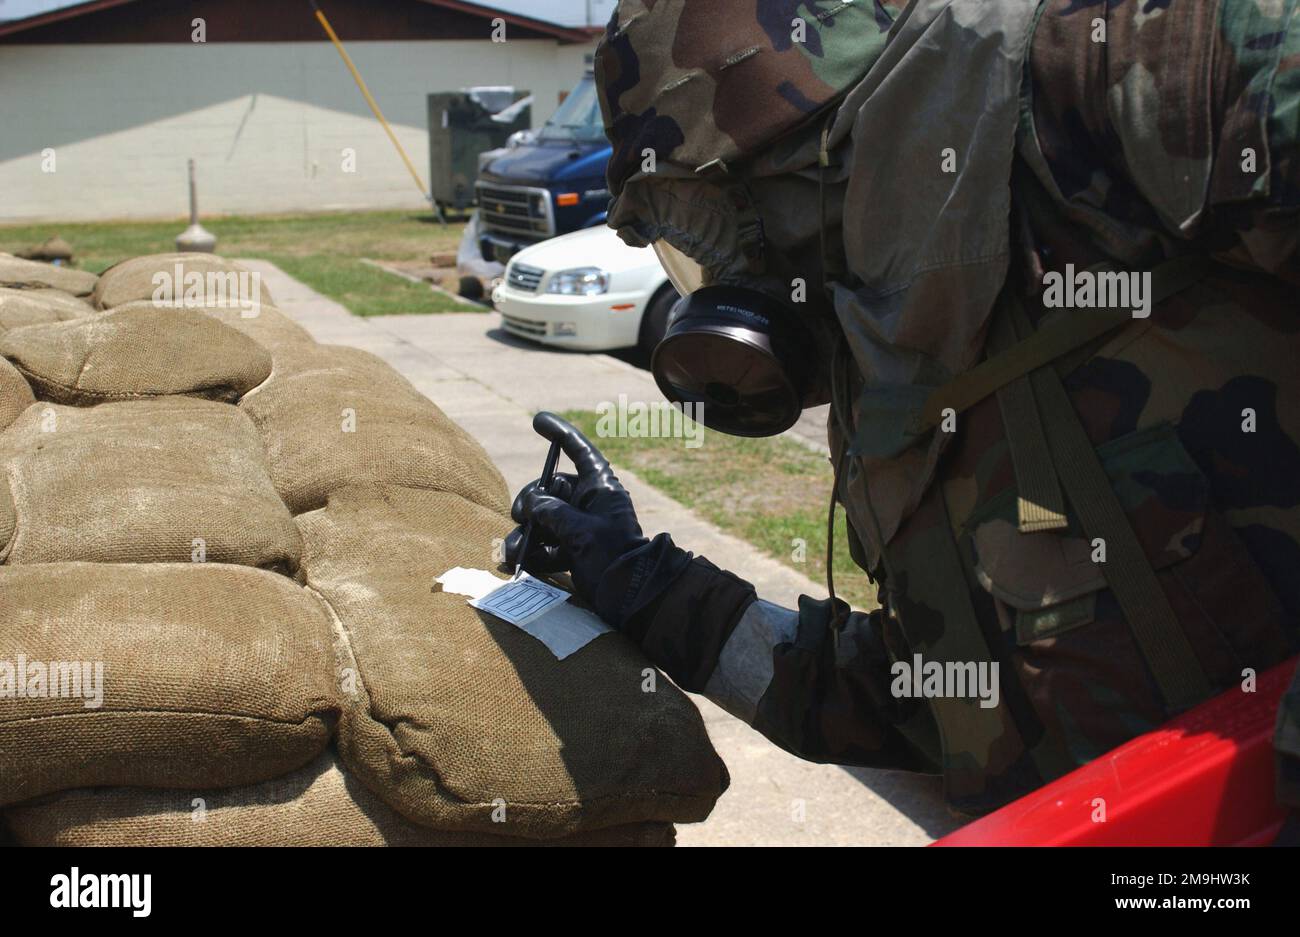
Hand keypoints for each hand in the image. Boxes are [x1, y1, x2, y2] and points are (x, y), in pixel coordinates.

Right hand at [503, 412, 690, 627]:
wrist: (630, 596)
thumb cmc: (611, 556)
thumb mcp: (581, 530)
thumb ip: (552, 512)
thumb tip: (532, 505)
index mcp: (600, 486)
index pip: (579, 450)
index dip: (559, 433)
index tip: (537, 420)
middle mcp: (589, 502)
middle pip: (549, 490)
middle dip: (529, 505)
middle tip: (521, 518)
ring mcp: (581, 527)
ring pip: (543, 521)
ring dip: (526, 535)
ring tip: (513, 553)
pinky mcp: (574, 551)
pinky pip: (547, 544)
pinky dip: (534, 553)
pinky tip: (522, 564)